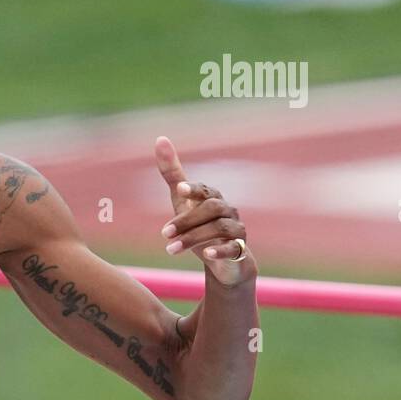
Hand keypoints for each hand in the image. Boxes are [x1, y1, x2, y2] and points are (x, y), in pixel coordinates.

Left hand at [154, 136, 255, 286]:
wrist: (221, 260)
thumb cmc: (199, 224)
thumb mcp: (182, 201)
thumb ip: (172, 174)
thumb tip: (160, 139)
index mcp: (213, 198)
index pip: (206, 189)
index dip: (194, 188)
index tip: (179, 189)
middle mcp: (227, 211)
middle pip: (211, 208)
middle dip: (186, 220)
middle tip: (164, 233)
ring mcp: (236, 230)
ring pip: (219, 228)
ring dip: (193, 238)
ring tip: (170, 249)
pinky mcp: (240, 250)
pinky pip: (234, 248)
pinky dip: (221, 250)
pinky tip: (207, 255)